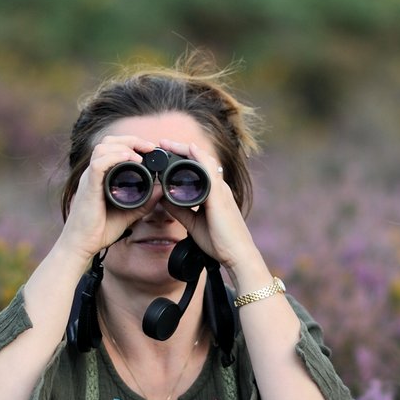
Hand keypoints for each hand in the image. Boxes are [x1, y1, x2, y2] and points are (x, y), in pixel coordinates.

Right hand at [58, 134, 157, 258]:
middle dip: (131, 140)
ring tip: (141, 156)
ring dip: (124, 147)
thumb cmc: (99, 230)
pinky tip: (130, 160)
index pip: (113, 147)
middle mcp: (94, 173)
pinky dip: (115, 158)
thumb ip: (144, 202)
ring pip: (103, 148)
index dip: (132, 143)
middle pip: (109, 141)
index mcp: (101, 176)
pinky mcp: (89, 188)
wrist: (82, 245)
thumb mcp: (129, 213)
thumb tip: (161, 190)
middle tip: (150, 148)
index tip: (151, 150)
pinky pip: (98, 164)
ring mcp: (90, 179)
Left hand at [155, 137, 253, 267]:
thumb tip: (163, 198)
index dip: (183, 159)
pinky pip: (211, 173)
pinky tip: (190, 150)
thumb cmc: (220, 242)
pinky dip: (200, 159)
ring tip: (169, 144)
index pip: (198, 170)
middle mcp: (219, 188)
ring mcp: (221, 191)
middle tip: (162, 143)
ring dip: (187, 150)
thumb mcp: (193, 223)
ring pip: (205, 162)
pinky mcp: (220, 197)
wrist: (237, 255)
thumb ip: (179, 210)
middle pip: (201, 161)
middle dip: (181, 150)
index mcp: (214, 194)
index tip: (165, 154)